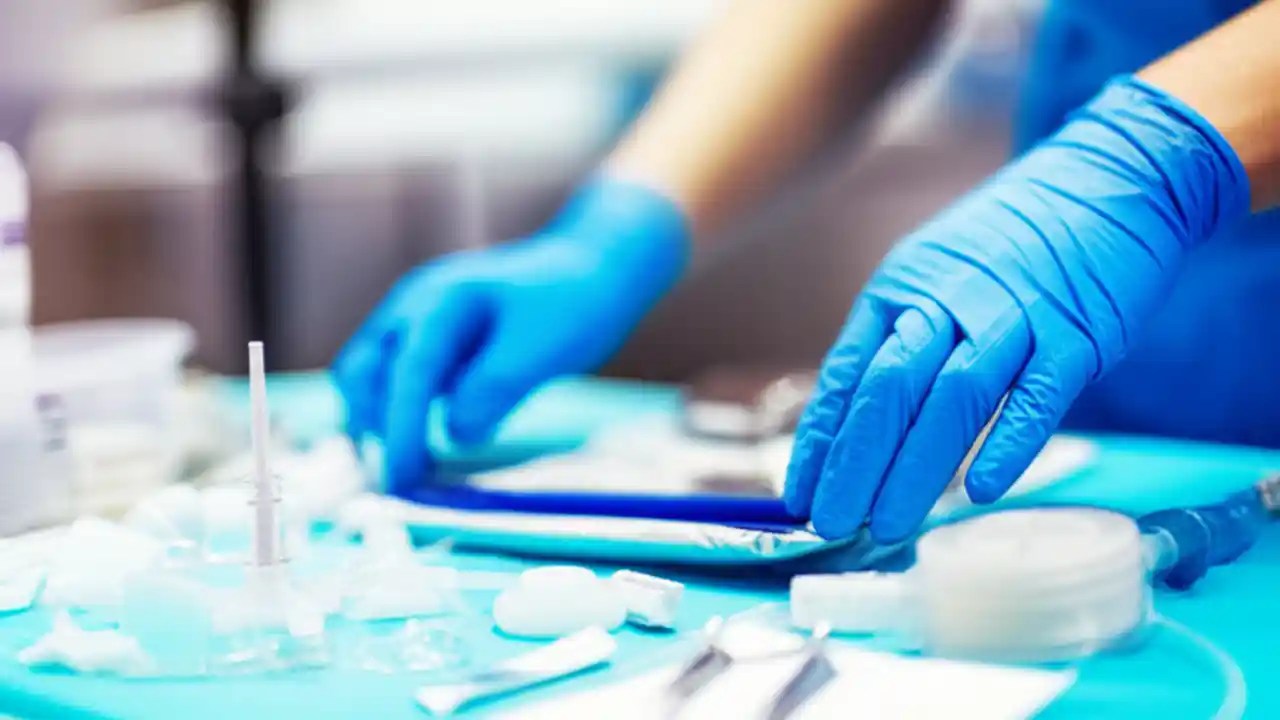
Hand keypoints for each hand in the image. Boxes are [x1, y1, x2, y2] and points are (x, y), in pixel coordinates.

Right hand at [333, 178, 688, 493]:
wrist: (595, 265)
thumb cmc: (574, 304)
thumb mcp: (540, 349)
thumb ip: (492, 390)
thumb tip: (453, 433)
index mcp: (443, 300)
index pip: (409, 372)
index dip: (401, 430)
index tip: (402, 481)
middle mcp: (417, 304)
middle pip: (364, 371)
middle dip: (374, 427)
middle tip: (396, 485)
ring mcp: (418, 318)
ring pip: (371, 375)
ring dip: (378, 421)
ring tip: (405, 471)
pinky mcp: (431, 338)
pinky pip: (395, 377)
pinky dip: (397, 412)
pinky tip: (420, 445)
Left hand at [784, 77, 1249, 541]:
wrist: (1107, 174)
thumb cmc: (1011, 242)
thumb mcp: (934, 274)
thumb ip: (899, 341)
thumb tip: (852, 423)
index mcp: (902, 289)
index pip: (847, 375)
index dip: (821, 440)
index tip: (797, 496)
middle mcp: (948, 300)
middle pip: (889, 389)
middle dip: (855, 462)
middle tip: (832, 523)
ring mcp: (1013, 316)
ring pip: (953, 397)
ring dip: (916, 465)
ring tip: (888, 525)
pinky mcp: (1077, 333)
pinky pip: (1038, 393)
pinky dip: (1009, 440)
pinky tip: (983, 489)